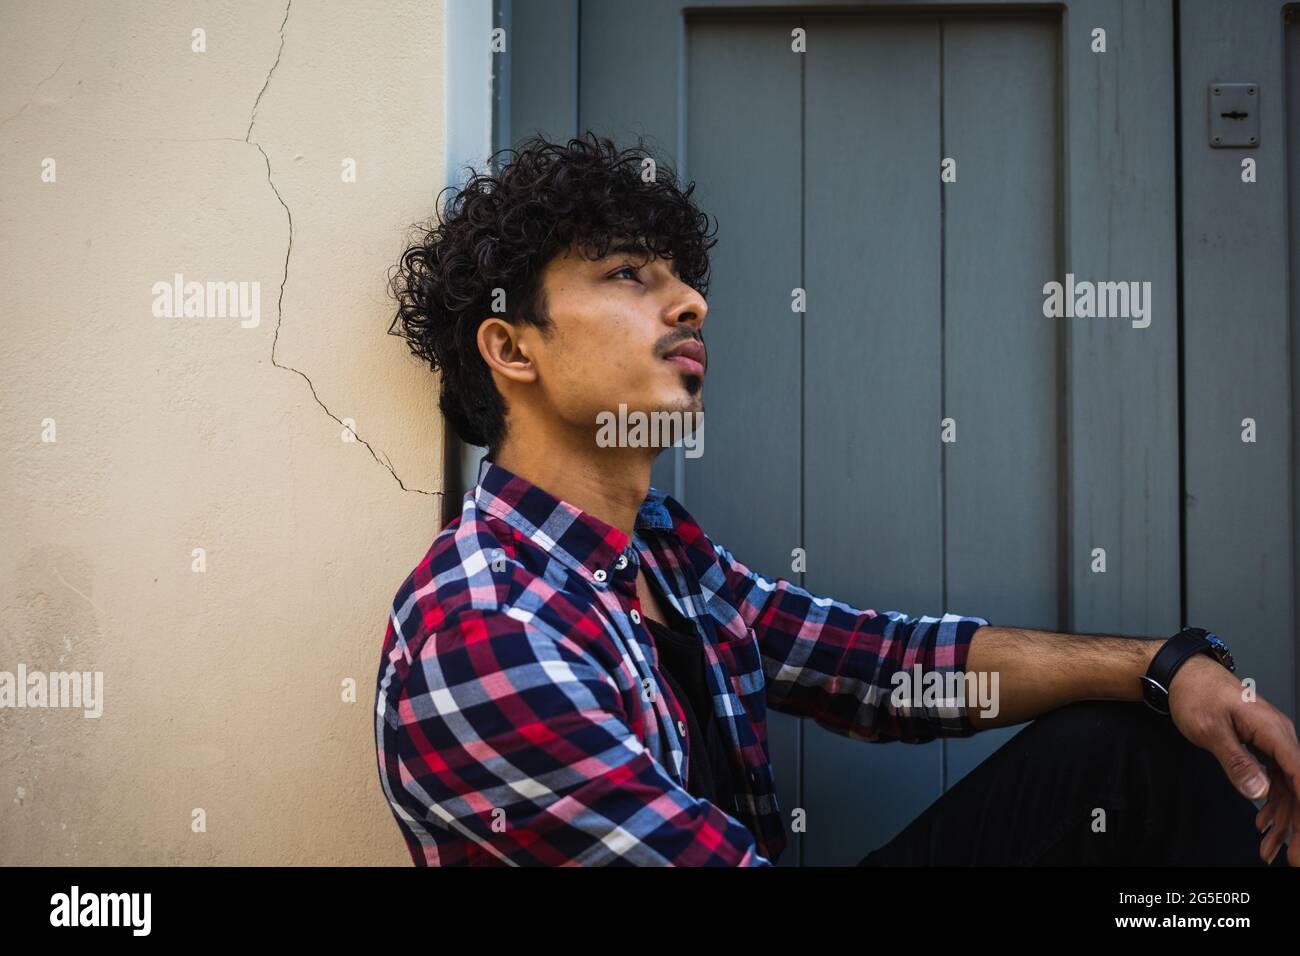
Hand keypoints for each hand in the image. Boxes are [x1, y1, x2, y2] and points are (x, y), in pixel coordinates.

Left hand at [1167, 655, 1299, 865]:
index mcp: (1274, 730)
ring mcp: (1272, 742)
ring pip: (1287, 788)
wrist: (1183, 674)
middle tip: (1291, 856)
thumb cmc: (1196, 693)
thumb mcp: (1211, 730)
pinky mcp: (1262, 746)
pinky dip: (1270, 804)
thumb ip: (1236, 761)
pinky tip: (1263, 824)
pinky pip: (1274, 780)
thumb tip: (1259, 792)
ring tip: (1270, 848)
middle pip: (1299, 788)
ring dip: (1281, 820)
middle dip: (1297, 826)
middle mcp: (1280, 737)